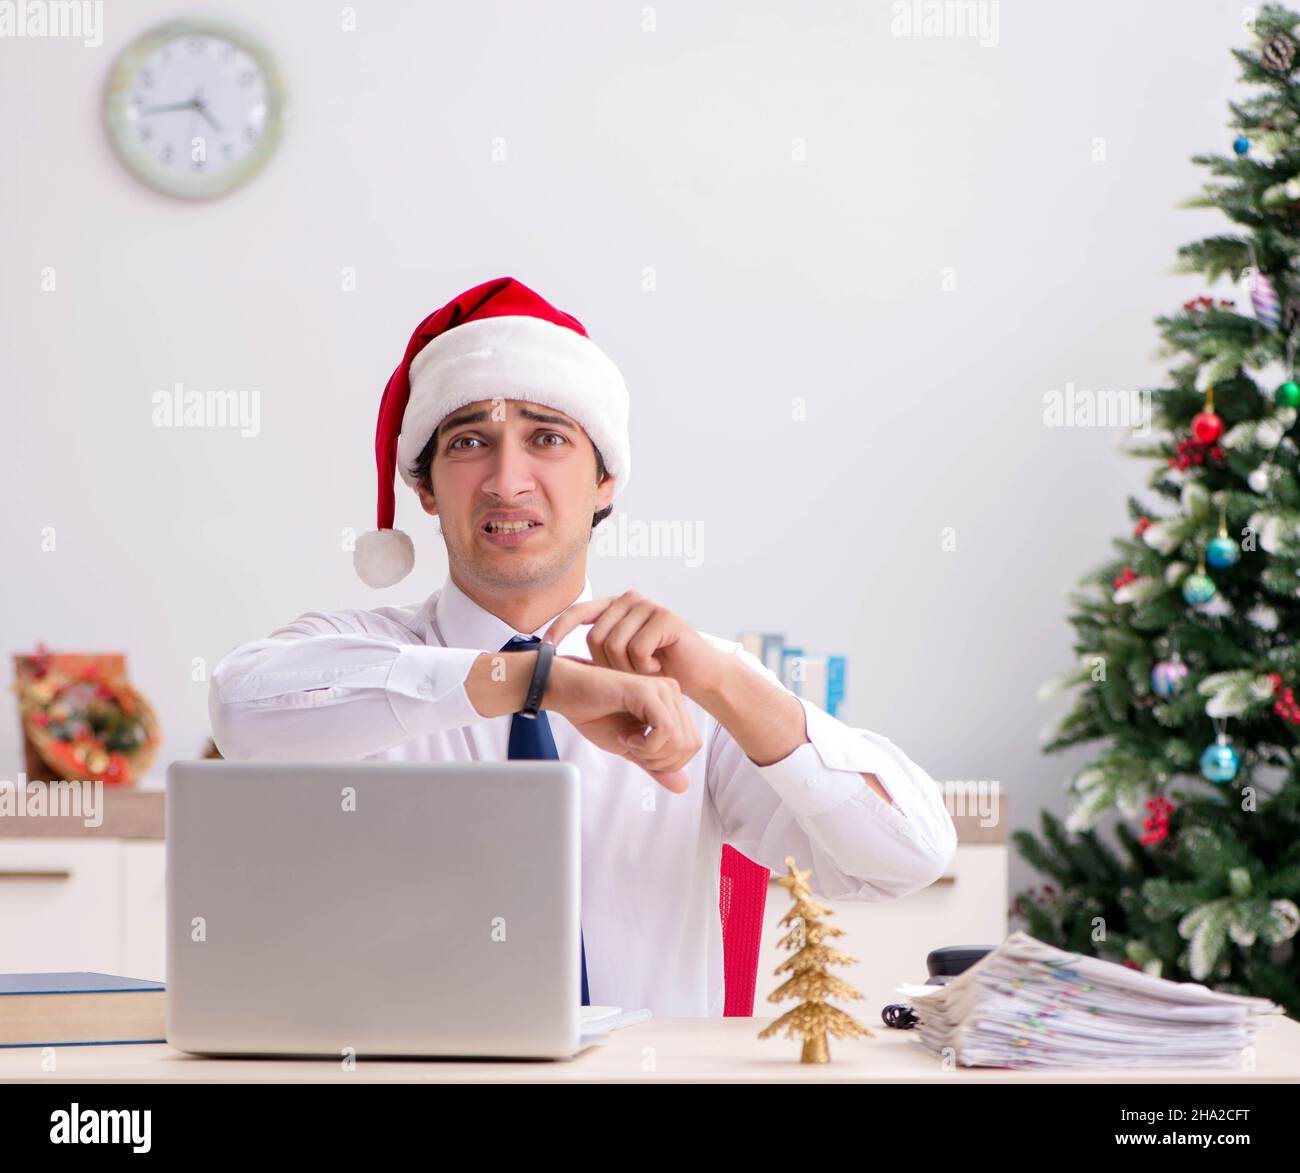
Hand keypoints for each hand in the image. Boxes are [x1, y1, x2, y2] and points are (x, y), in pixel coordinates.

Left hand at [541, 590, 728, 700]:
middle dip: (609, 666)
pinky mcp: (665, 617)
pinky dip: (645, 667)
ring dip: (629, 669)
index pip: (578, 612)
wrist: (700, 675)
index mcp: (615, 606)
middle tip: (632, 674)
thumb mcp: (623, 659)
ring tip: (648, 670)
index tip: (546, 648)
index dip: (559, 629)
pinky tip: (660, 666)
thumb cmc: (659, 669)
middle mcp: (629, 600)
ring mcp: (647, 605)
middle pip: (595, 637)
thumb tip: (557, 655)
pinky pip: (637, 649)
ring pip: (615, 645)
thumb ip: (599, 650)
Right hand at [544, 656, 700, 793]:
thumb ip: (656, 765)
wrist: (566, 691)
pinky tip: (626, 736)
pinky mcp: (647, 692)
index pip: (691, 745)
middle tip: (632, 749)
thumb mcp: (631, 748)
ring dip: (650, 753)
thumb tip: (683, 786)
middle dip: (659, 760)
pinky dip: (646, 745)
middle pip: (689, 745)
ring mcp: (662, 690)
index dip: (666, 762)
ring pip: (679, 740)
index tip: (638, 752)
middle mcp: (672, 693)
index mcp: (671, 704)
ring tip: (628, 741)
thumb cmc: (595, 713)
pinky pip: (665, 730)